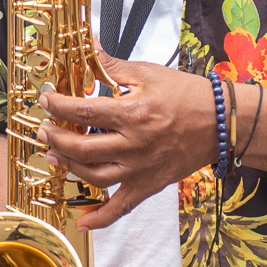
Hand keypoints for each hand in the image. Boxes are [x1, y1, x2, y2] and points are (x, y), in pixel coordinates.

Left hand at [37, 45, 216, 229]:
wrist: (221, 122)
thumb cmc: (187, 95)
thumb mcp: (148, 73)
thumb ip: (112, 64)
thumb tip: (88, 45)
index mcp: (133, 113)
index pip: (84, 110)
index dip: (59, 105)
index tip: (47, 100)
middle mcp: (134, 145)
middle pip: (83, 147)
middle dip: (57, 138)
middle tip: (44, 131)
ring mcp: (141, 169)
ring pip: (94, 176)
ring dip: (69, 167)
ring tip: (55, 156)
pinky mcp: (149, 185)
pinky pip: (121, 207)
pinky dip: (101, 218)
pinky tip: (81, 221)